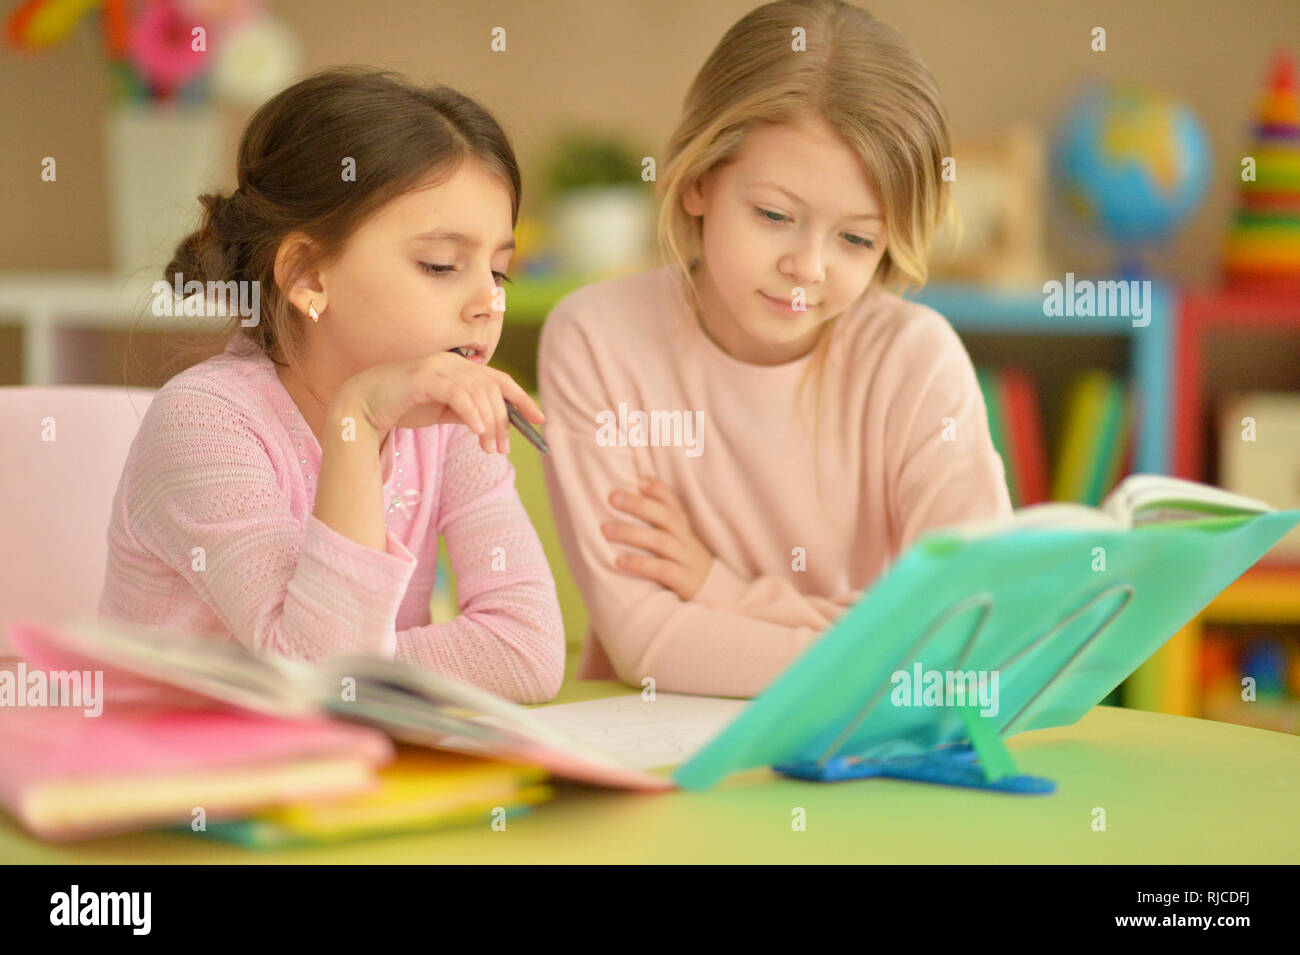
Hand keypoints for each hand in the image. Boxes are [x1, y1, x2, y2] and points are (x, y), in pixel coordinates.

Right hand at [336, 351, 543, 454]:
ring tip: (488, 448)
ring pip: (479, 392)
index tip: (540, 420)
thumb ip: (468, 412)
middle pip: (493, 389)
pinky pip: (457, 393)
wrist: (363, 405)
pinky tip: (476, 431)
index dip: (522, 399)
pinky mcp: (424, 376)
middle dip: (503, 421)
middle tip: (501, 449)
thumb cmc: (403, 406)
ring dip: (489, 423)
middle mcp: (453, 362)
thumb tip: (494, 426)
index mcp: (460, 368)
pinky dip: (471, 412)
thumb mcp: (444, 412)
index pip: (500, 380)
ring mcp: (438, 366)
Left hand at [602, 477, 713, 599]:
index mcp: (685, 531)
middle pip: (665, 517)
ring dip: (631, 533)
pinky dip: (640, 564)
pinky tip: (619, 561)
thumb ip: (660, 532)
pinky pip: (663, 569)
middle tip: (612, 497)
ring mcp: (688, 561)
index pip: (674, 504)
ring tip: (606, 529)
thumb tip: (627, 512)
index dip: (658, 491)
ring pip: (661, 541)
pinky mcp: (685, 582)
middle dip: (638, 505)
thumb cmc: (686, 570)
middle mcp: (687, 541)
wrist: (718, 600)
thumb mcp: (680, 547)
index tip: (639, 480)